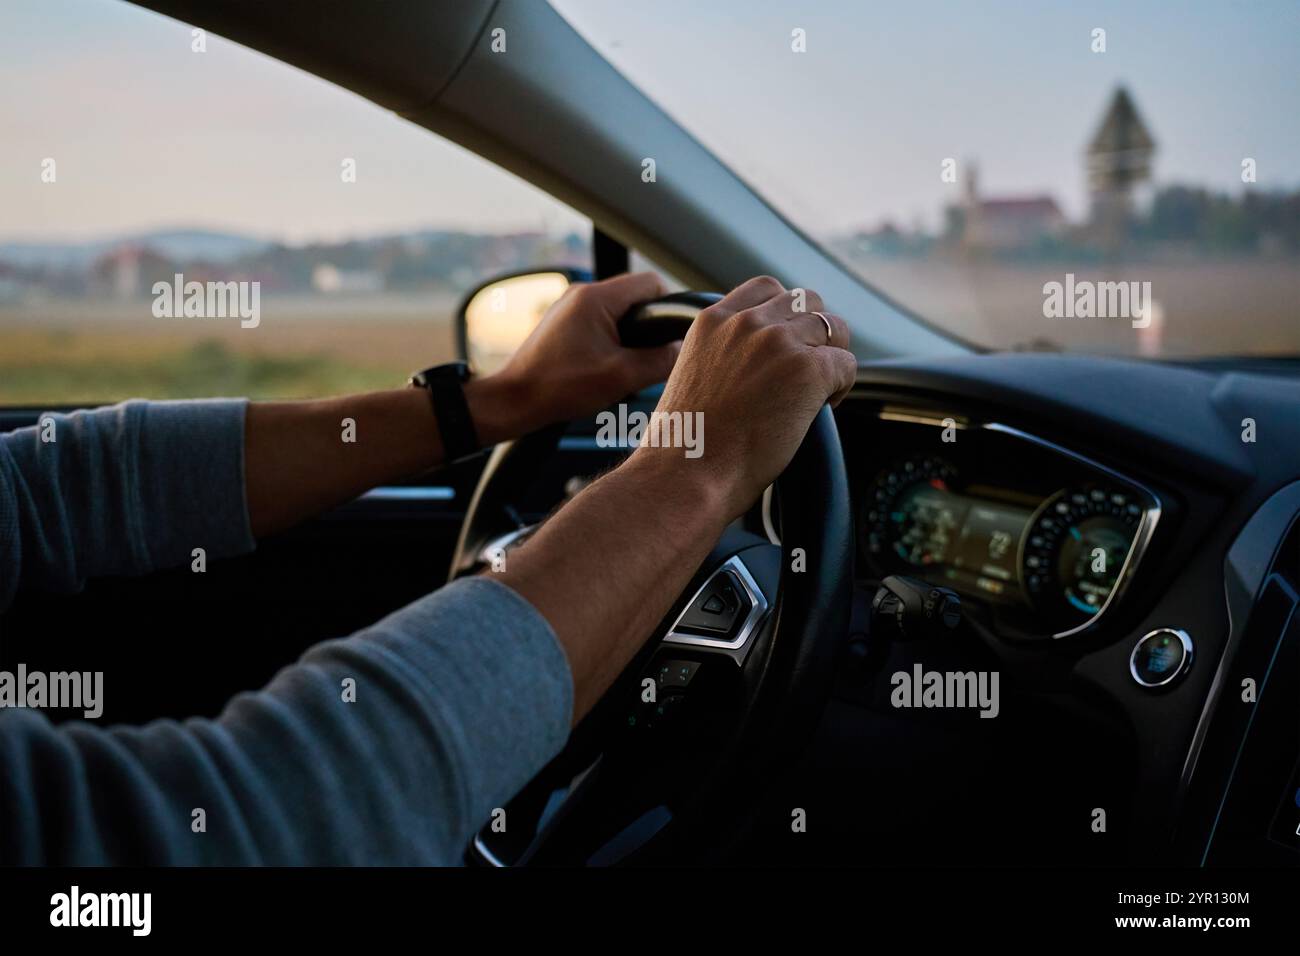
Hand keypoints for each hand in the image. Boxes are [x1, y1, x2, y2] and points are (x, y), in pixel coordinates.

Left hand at [469, 272, 680, 440]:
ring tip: (626, 366)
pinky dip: (612, 341)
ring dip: (630, 336)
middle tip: (648, 357)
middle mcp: (581, 295)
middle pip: (636, 297)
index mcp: (596, 298)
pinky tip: (607, 368)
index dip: (668, 308)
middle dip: (649, 327)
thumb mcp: (621, 377)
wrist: (514, 400)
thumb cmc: (558, 387)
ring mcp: (570, 308)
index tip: (671, 336)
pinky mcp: (564, 324)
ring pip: (619, 312)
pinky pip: (601, 323)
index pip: (652, 283)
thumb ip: (659, 361)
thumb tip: (682, 351)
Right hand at [627, 275, 855, 520]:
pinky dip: (841, 386)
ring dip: (832, 357)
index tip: (786, 344)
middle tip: (807, 369)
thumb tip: (755, 365)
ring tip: (818, 391)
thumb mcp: (693, 376)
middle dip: (814, 332)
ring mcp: (779, 343)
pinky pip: (847, 365)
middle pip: (807, 301)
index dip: (786, 314)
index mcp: (713, 321)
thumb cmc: (686, 444)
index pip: (767, 288)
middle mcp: (746, 323)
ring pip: (834, 328)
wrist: (687, 474)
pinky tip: (823, 408)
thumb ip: (722, 354)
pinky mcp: (807, 371)